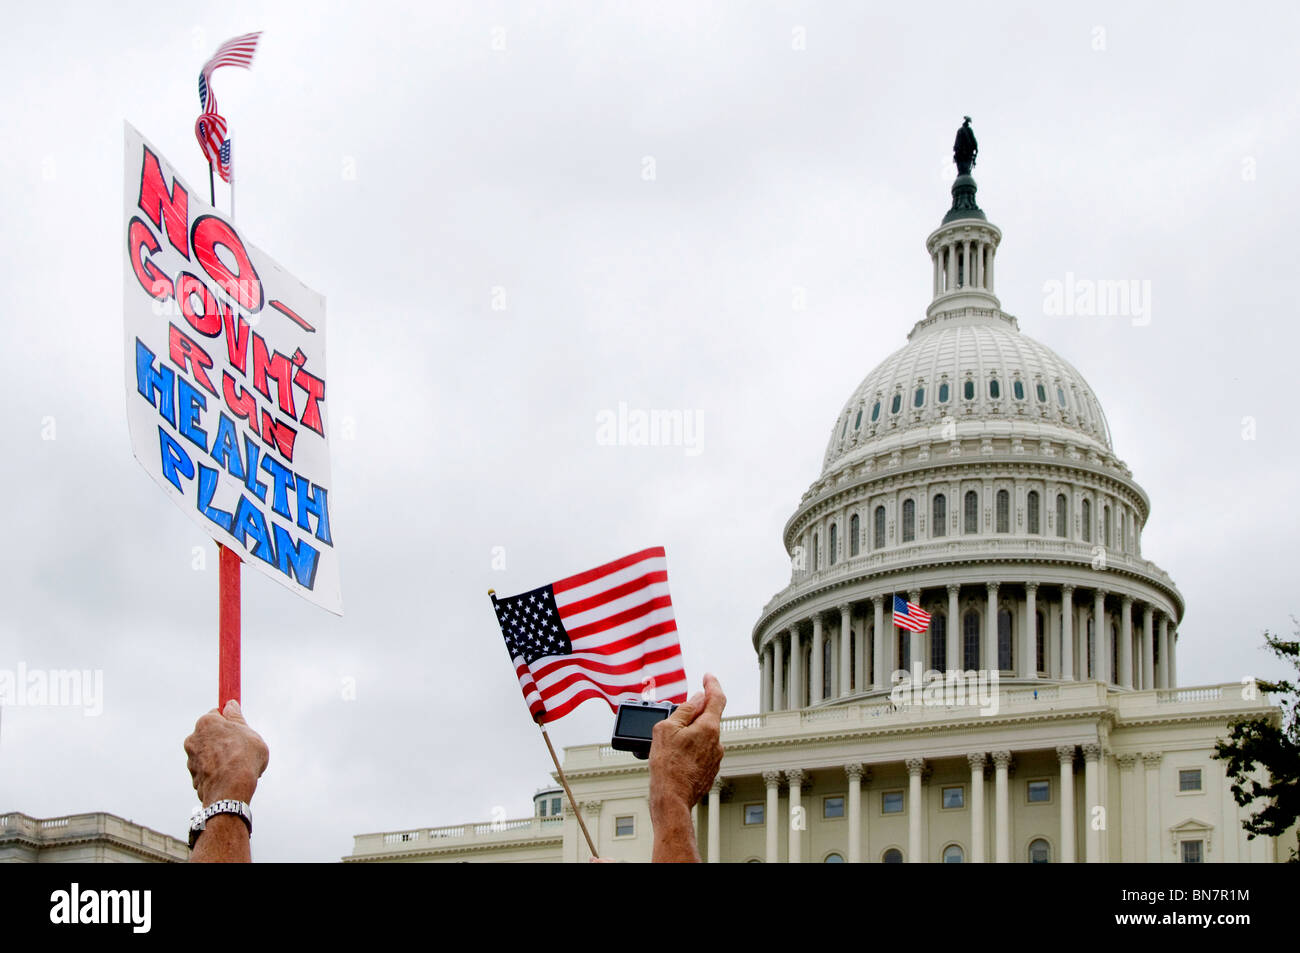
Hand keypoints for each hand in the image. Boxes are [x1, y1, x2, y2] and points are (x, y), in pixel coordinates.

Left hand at [184, 700, 268, 805]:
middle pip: (211, 734)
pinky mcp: (194, 777)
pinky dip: (216, 773)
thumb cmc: (243, 757)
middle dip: (223, 740)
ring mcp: (191, 759)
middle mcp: (193, 739)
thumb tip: (230, 705)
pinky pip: (207, 771)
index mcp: (206, 723)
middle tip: (242, 747)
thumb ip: (237, 718)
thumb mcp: (248, 731)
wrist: (230, 790)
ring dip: (220, 758)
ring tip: (238, 766)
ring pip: (209, 754)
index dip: (229, 720)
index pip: (216, 714)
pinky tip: (230, 778)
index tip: (237, 726)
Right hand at [650, 673, 725, 812]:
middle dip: (695, 714)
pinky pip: (702, 752)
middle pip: (708, 718)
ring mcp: (715, 758)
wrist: (672, 800)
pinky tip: (676, 757)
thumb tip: (697, 698)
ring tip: (671, 744)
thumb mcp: (667, 729)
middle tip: (675, 717)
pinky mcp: (710, 771)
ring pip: (704, 736)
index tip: (707, 677)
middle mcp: (717, 742)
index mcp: (709, 727)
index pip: (716, 697)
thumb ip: (684, 710)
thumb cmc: (667, 766)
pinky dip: (691, 749)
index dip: (712, 684)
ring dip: (691, 733)